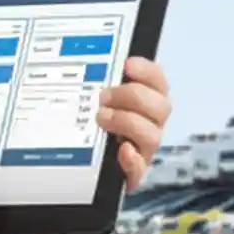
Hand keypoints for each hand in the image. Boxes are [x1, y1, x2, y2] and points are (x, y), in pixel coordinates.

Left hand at [96, 57, 170, 190]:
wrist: (73, 165)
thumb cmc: (84, 125)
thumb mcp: (85, 98)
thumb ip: (93, 83)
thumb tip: (83, 59)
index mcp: (144, 103)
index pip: (158, 82)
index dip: (147, 72)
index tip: (127, 66)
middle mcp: (148, 125)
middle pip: (161, 107)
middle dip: (133, 97)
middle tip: (104, 97)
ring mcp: (141, 150)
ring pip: (153, 136)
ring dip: (128, 122)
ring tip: (102, 119)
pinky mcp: (130, 174)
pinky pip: (139, 170)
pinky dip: (132, 160)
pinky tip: (121, 151)